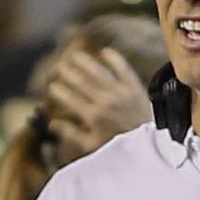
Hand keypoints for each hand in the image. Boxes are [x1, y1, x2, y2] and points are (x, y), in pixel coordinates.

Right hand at [42, 46, 153, 160]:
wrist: (147, 147)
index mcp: (93, 116)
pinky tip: (105, 51)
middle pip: (83, 82)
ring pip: (100, 73)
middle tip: (60, 66)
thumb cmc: (117, 148)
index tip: (52, 86)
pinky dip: (115, 59)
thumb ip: (70, 133)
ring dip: (86, 63)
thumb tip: (52, 124)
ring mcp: (121, 93)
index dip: (60, 91)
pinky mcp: (135, 88)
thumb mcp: (90, 145)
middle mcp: (106, 102)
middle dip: (69, 73)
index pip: (71, 99)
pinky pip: (124, 69)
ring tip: (76, 56)